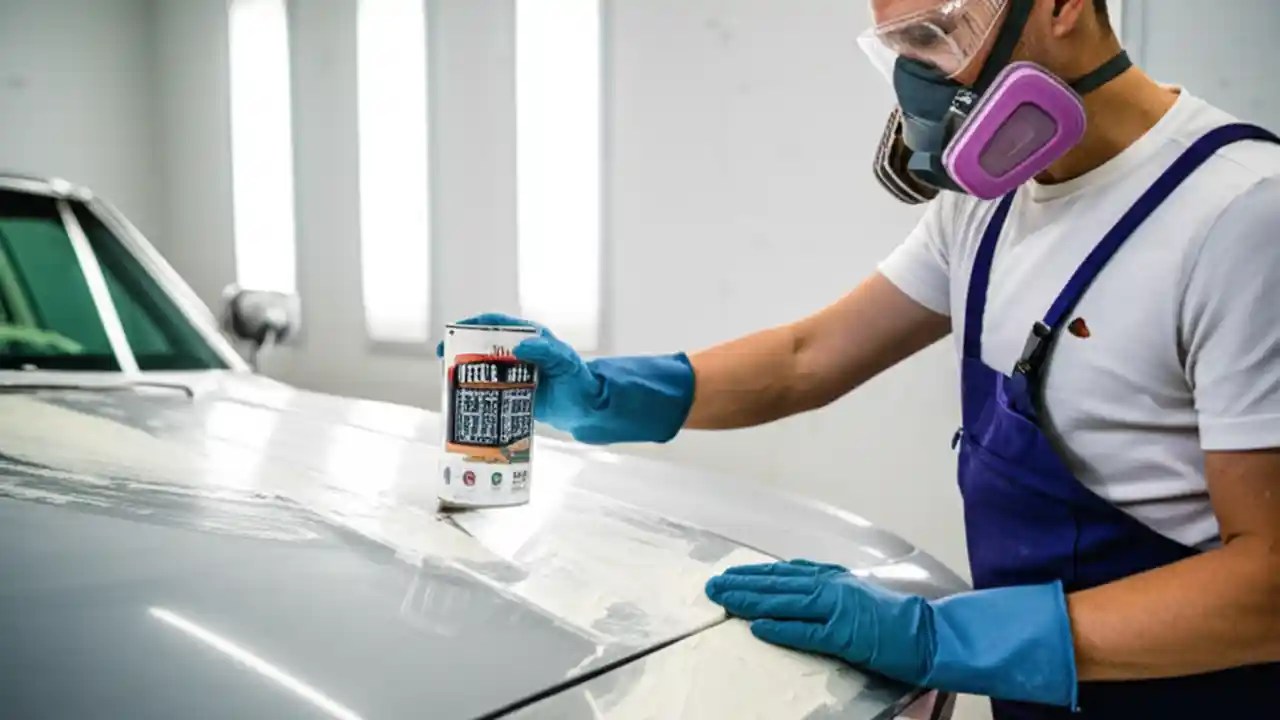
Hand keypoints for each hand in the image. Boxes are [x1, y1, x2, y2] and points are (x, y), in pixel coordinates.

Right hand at [440, 313, 694, 443]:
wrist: (588, 408)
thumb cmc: (579, 380)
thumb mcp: (565, 362)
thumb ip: (546, 351)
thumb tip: (520, 345)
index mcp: (528, 337)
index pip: (492, 323)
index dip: (469, 325)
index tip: (452, 334)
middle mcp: (516, 352)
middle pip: (481, 345)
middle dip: (460, 350)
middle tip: (444, 362)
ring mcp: (512, 373)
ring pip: (481, 369)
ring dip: (464, 374)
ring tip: (448, 383)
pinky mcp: (511, 393)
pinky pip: (488, 390)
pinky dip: (474, 395)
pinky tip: (462, 403)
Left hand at [705, 559, 1076, 706]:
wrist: (930, 634)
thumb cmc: (894, 622)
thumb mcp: (854, 598)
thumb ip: (824, 594)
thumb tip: (791, 596)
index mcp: (835, 579)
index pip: (786, 573)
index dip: (755, 574)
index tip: (729, 575)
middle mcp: (833, 587)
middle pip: (778, 583)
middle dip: (742, 583)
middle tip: (711, 585)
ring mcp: (839, 608)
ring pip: (785, 600)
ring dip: (751, 599)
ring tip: (723, 599)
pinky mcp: (846, 633)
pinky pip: (807, 631)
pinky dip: (782, 628)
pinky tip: (759, 628)